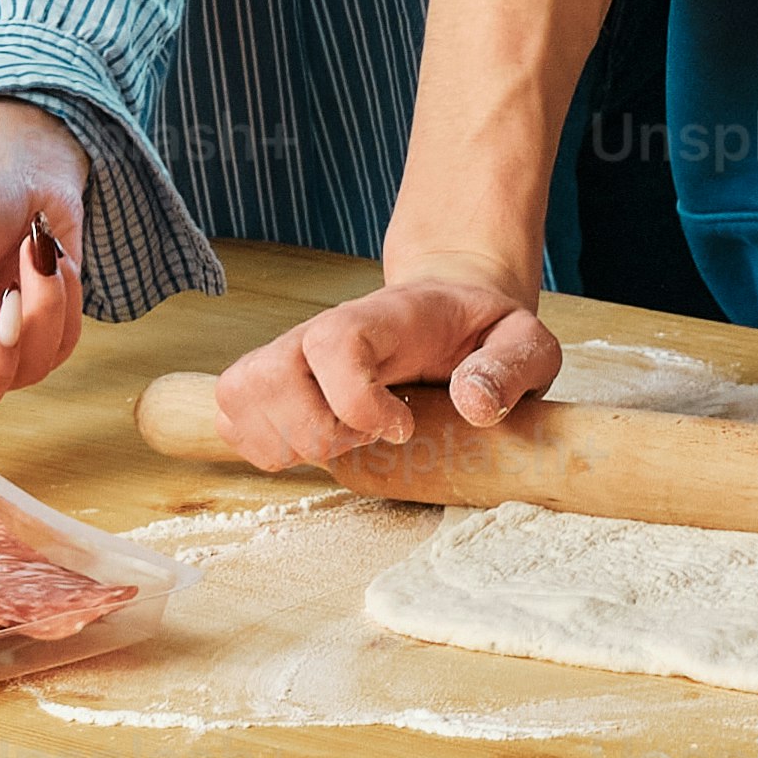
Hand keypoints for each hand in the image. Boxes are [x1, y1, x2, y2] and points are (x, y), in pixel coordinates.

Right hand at [209, 257, 556, 473]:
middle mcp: (321, 330)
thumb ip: (510, 367)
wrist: (451, 311)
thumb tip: (474, 404)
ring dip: (287, 441)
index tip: (401, 429)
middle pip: (271, 378)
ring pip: (240, 398)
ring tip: (341, 441)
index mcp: (384, 317)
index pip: (333, 343)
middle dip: (320, 434)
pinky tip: (315, 444)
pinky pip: (231, 418)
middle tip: (370, 438)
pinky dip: (264, 446)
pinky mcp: (272, 384)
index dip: (355, 400)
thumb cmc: (483, 333)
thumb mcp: (526, 343)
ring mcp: (289, 355)